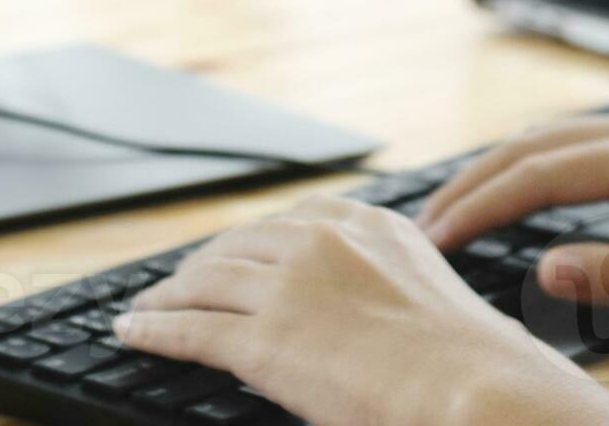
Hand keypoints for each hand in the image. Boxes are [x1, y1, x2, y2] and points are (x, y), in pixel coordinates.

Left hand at [117, 196, 608, 425]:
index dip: (249, 239)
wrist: (475, 387)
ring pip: (206, 281)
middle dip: (202, 264)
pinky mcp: (264, 338)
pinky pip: (192, 328)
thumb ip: (382, 284)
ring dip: (168, 293)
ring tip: (147, 305)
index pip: (289, 220)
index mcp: (367, 224)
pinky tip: (132, 331)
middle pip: (239, 245)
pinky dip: (155, 328)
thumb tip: (359, 313)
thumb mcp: (425, 294)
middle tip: (179, 280)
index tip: (232, 250)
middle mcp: (321, 241)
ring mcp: (289, 286)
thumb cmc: (470, 363)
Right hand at [418, 105, 608, 329]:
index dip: (482, 206)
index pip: (540, 174)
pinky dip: (532, 161)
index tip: (437, 238)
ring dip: (498, 167)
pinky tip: (516, 186)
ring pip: (552, 135)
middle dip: (473, 181)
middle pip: (534, 144)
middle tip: (424, 225)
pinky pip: (578, 140)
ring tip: (455, 207)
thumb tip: (545, 268)